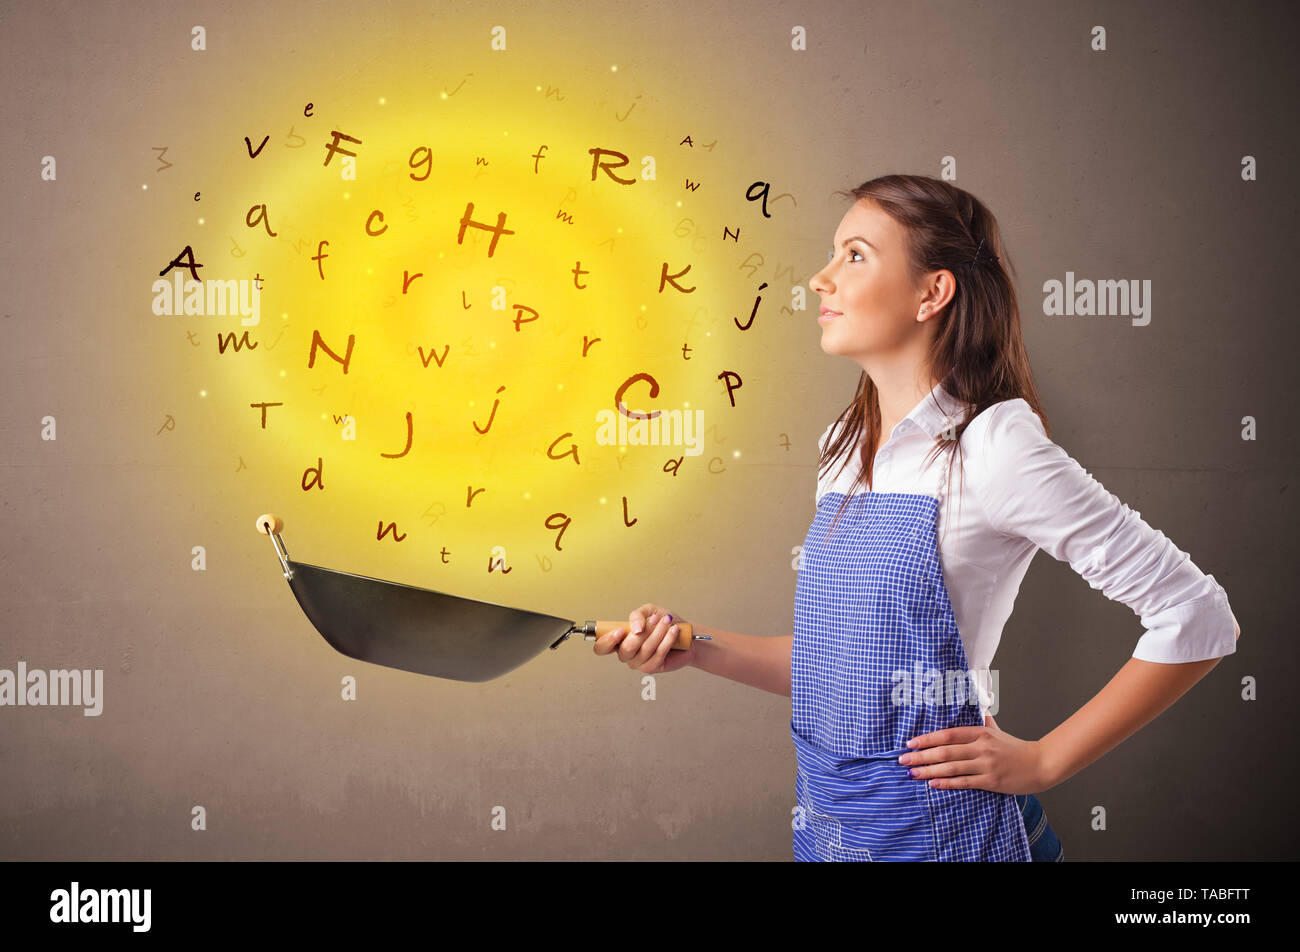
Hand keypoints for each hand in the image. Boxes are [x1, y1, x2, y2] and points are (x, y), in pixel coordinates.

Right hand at [591, 602, 696, 674]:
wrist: (684, 633)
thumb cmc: (664, 622)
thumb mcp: (648, 612)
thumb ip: (637, 616)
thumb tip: (635, 628)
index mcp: (619, 640)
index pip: (602, 648)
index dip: (606, 641)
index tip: (620, 631)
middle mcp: (626, 654)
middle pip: (626, 649)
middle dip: (643, 632)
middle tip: (655, 619)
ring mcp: (638, 663)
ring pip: (644, 650)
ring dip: (658, 632)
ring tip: (667, 621)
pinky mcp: (653, 668)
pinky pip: (658, 655)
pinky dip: (667, 640)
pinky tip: (673, 631)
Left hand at [898, 714, 1051, 794]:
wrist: (1040, 764)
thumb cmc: (1015, 748)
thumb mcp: (996, 730)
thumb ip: (982, 719)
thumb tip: (973, 702)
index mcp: (980, 732)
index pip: (948, 734)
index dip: (927, 738)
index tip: (911, 743)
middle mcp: (981, 747)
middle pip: (945, 751)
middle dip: (921, 756)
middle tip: (902, 759)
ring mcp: (986, 764)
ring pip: (951, 767)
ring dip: (929, 771)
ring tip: (912, 773)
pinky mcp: (991, 781)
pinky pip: (964, 782)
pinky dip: (947, 783)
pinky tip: (932, 783)